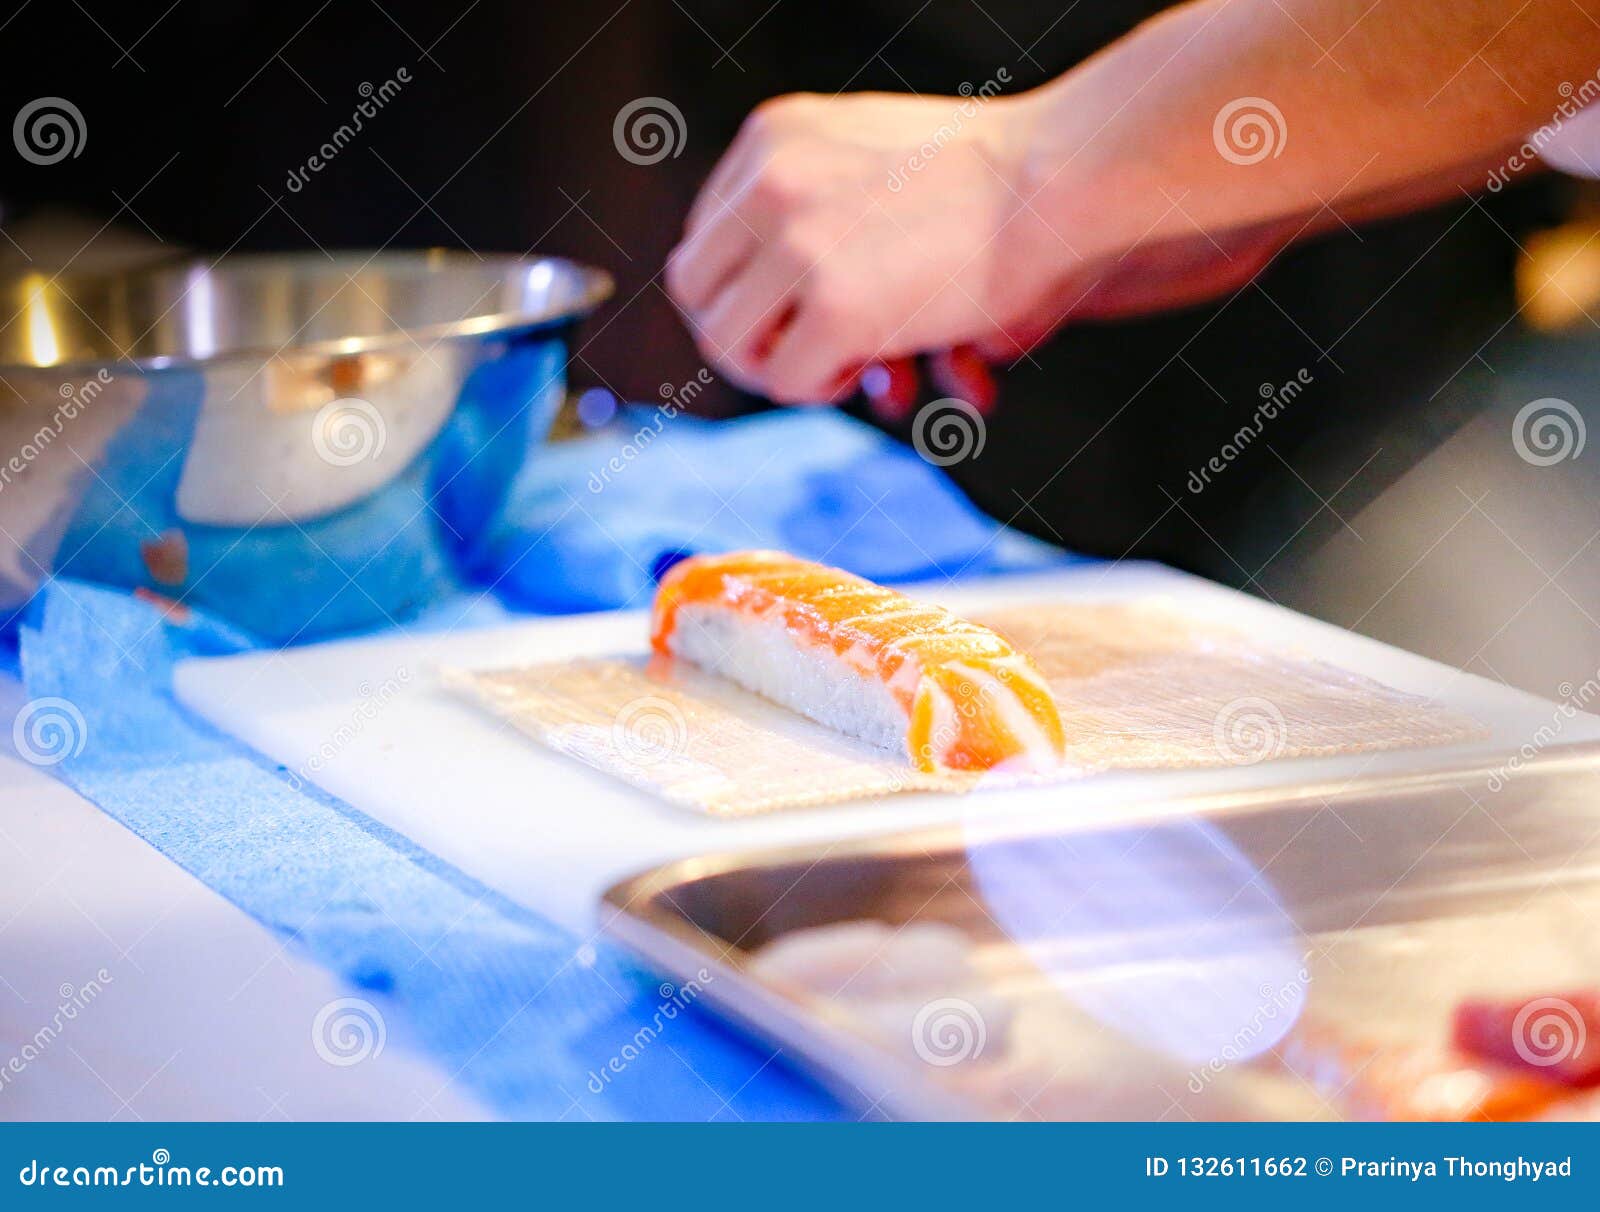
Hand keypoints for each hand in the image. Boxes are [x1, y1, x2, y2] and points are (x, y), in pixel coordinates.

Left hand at [666, 90, 1065, 403]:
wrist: (1063, 175)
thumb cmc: (993, 175)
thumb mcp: (870, 154)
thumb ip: (809, 199)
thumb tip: (760, 299)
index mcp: (773, 137)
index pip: (705, 236)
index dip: (738, 289)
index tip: (783, 312)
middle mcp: (770, 184)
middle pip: (694, 291)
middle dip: (740, 334)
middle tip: (794, 353)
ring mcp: (798, 247)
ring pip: (726, 344)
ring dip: (775, 367)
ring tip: (836, 362)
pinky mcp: (836, 308)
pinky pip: (785, 382)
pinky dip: (818, 389)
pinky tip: (864, 367)